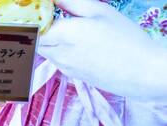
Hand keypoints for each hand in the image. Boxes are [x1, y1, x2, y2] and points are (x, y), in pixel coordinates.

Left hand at [38, 0, 166, 99]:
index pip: (32, 28)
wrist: (139, 71)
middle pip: (33, 41)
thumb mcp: (99, 11)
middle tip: (45, 16)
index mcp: (64, 34)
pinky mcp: (69, 74)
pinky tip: (72, 42)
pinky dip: (56, 48)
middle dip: (35, 29)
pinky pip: (54, 58)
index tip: (38, 10)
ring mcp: (62, 67)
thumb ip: (71, 3)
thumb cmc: (124, 37)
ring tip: (59, 27)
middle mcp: (57, 53)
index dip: (31, 19)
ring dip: (45, 39)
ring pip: (43, 50)